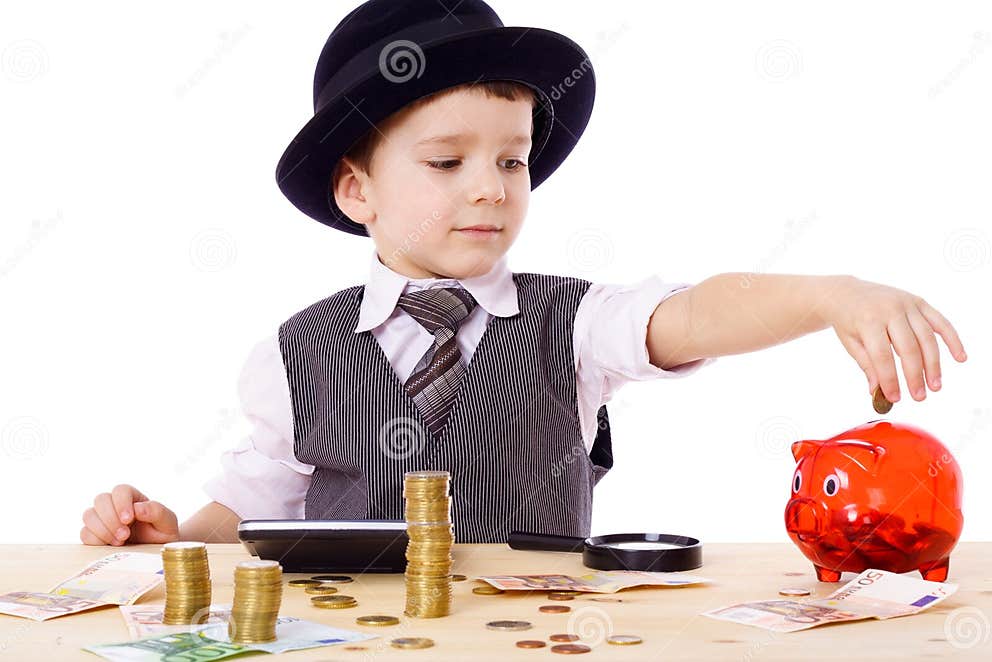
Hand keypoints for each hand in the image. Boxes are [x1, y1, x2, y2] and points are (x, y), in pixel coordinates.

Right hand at [80, 484, 179, 545]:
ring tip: (120, 542)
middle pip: (100, 499)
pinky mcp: (94, 535)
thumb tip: (138, 509)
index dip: (121, 503)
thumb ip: (157, 511)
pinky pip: (85, 533)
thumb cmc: (162, 534)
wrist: (156, 552)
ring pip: (89, 515)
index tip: (128, 519)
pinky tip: (110, 546)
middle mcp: (114, 505)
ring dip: (102, 529)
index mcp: (133, 497)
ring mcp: (102, 519)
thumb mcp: (168, 522)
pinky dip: (95, 540)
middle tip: (125, 535)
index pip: (120, 490)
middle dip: (110, 518)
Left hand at [823, 276, 966, 402]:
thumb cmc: (848, 320)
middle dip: (915, 375)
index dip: (890, 379)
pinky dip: (952, 339)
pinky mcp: (919, 301)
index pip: (882, 356)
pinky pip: (940, 322)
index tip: (895, 398)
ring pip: (927, 337)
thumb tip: (877, 392)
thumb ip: (866, 365)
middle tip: (919, 396)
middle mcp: (890, 310)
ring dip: (934, 364)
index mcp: (868, 320)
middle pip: (908, 348)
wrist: (847, 292)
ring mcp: (907, 304)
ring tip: (935, 385)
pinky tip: (960, 357)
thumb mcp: (850, 342)